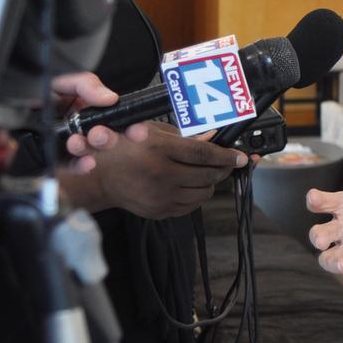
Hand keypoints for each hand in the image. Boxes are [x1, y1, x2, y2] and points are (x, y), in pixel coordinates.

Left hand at [51, 72, 128, 173]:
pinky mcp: (54, 157)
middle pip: (106, 137)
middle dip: (107, 138)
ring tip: (78, 143)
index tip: (137, 130)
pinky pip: (73, 166)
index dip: (130, 124)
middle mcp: (81, 125)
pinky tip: (84, 163)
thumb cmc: (28, 89)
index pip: (115, 116)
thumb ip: (86, 84)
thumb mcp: (60, 78)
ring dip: (90, 149)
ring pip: (90, 152)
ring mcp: (69, 142)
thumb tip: (111, 98)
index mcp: (87, 105)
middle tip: (98, 134)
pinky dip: (81, 166)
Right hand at [83, 121, 247, 218]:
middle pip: (208, 175)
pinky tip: (190, 185)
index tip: (240, 157)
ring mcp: (160, 196)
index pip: (203, 154)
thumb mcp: (154, 132)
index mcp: (159, 149)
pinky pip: (191, 206)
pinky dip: (197, 195)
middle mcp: (161, 174)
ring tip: (204, 172)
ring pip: (204, 193)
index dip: (227, 156)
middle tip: (226, 163)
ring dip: (211, 182)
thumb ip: (186, 136)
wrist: (102, 178)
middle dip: (223, 169)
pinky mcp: (159, 211)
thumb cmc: (127, 148)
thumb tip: (214, 138)